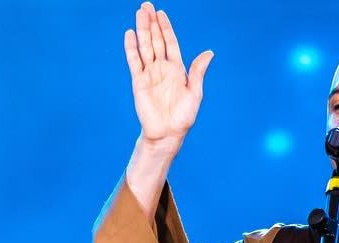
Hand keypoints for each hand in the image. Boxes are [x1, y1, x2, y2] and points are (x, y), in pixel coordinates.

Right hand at [124, 2, 213, 150]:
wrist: (168, 133)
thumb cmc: (183, 116)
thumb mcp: (195, 92)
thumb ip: (198, 71)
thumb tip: (209, 52)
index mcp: (176, 69)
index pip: (170, 43)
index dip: (165, 28)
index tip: (161, 13)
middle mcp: (162, 68)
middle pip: (155, 40)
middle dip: (151, 23)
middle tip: (146, 5)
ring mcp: (149, 73)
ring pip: (144, 46)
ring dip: (141, 30)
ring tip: (139, 13)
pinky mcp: (138, 81)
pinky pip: (134, 61)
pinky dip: (131, 48)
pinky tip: (130, 34)